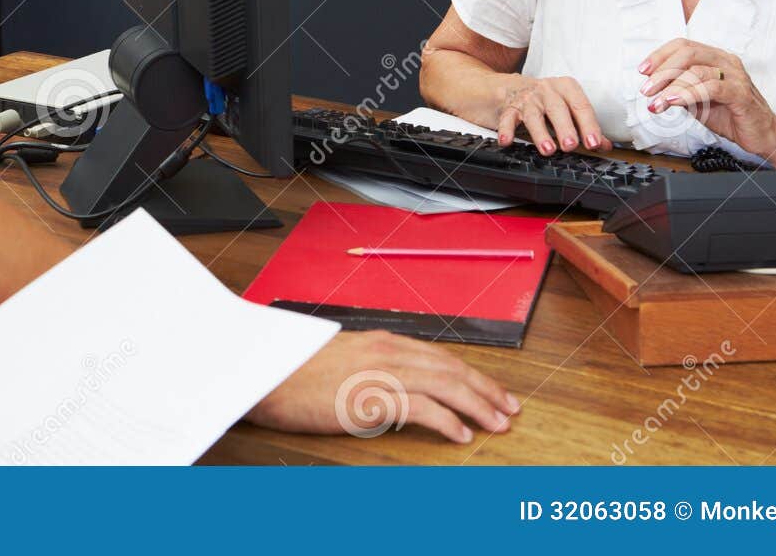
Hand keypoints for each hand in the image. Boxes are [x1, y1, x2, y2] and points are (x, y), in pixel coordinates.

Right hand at [245, 330, 519, 443]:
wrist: (265, 373)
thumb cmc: (295, 371)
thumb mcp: (342, 360)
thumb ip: (372, 367)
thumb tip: (396, 386)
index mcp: (382, 341)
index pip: (440, 356)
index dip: (472, 374)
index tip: (493, 391)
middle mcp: (386, 351)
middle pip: (451, 368)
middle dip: (486, 389)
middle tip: (510, 408)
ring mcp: (379, 372)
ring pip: (443, 384)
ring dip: (476, 405)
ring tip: (496, 423)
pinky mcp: (369, 396)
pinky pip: (419, 407)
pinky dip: (446, 420)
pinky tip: (460, 434)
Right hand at [496, 75, 613, 152]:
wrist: (509, 88)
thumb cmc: (544, 100)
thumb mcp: (566, 107)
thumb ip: (584, 126)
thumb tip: (604, 145)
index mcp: (566, 88)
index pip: (581, 106)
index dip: (589, 125)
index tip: (594, 143)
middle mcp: (546, 90)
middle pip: (558, 109)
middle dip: (565, 128)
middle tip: (571, 146)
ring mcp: (527, 99)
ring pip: (534, 115)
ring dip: (540, 133)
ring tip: (548, 150)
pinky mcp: (508, 108)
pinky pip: (507, 119)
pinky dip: (506, 130)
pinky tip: (506, 141)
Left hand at [638, 39, 775, 156]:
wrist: (761, 135)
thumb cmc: (730, 114)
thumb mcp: (696, 100)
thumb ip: (678, 89)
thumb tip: (651, 85)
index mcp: (714, 58)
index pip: (683, 45)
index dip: (660, 55)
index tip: (643, 71)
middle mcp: (725, 61)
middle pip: (688, 53)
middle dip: (662, 71)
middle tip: (646, 89)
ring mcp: (735, 76)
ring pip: (697, 70)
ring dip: (671, 87)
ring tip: (656, 102)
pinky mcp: (741, 94)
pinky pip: (712, 88)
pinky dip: (689, 93)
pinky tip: (674, 101)